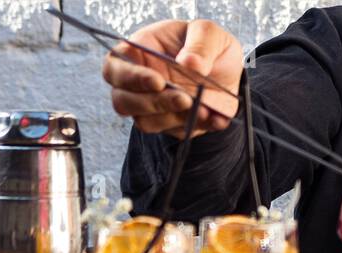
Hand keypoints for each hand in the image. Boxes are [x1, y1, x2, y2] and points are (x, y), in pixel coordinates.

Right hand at [102, 19, 242, 137]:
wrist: (226, 69)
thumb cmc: (206, 44)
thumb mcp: (208, 32)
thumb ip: (200, 44)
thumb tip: (189, 64)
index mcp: (137, 53)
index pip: (115, 68)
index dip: (130, 78)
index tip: (158, 82)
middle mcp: (137, 84)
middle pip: (124, 102)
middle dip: (154, 103)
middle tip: (184, 99)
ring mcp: (151, 107)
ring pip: (147, 123)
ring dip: (175, 118)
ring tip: (205, 110)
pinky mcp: (171, 124)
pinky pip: (177, 132)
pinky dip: (197, 126)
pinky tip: (216, 119)